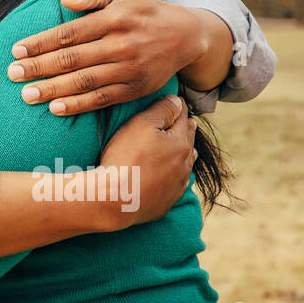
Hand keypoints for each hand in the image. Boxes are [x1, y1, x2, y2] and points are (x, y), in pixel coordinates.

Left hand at [6, 0, 207, 115]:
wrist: (184, 36)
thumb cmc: (143, 9)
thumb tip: (65, 1)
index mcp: (114, 19)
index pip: (69, 33)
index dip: (41, 43)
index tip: (17, 51)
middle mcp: (121, 45)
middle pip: (73, 59)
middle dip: (39, 68)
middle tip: (12, 74)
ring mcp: (130, 69)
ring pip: (85, 82)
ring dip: (54, 90)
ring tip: (27, 95)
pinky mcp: (136, 89)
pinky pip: (103, 99)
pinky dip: (79, 105)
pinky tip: (56, 108)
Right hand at [96, 95, 195, 227]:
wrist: (116, 199)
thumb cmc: (126, 158)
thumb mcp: (141, 124)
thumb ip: (162, 110)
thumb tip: (178, 101)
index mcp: (181, 143)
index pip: (182, 117)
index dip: (177, 106)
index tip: (177, 101)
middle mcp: (184, 164)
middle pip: (188, 141)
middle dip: (186, 129)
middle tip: (186, 120)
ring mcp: (176, 185)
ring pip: (186, 164)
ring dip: (185, 153)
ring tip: (185, 147)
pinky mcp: (166, 201)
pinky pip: (177, 184)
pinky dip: (176, 175)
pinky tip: (174, 175)